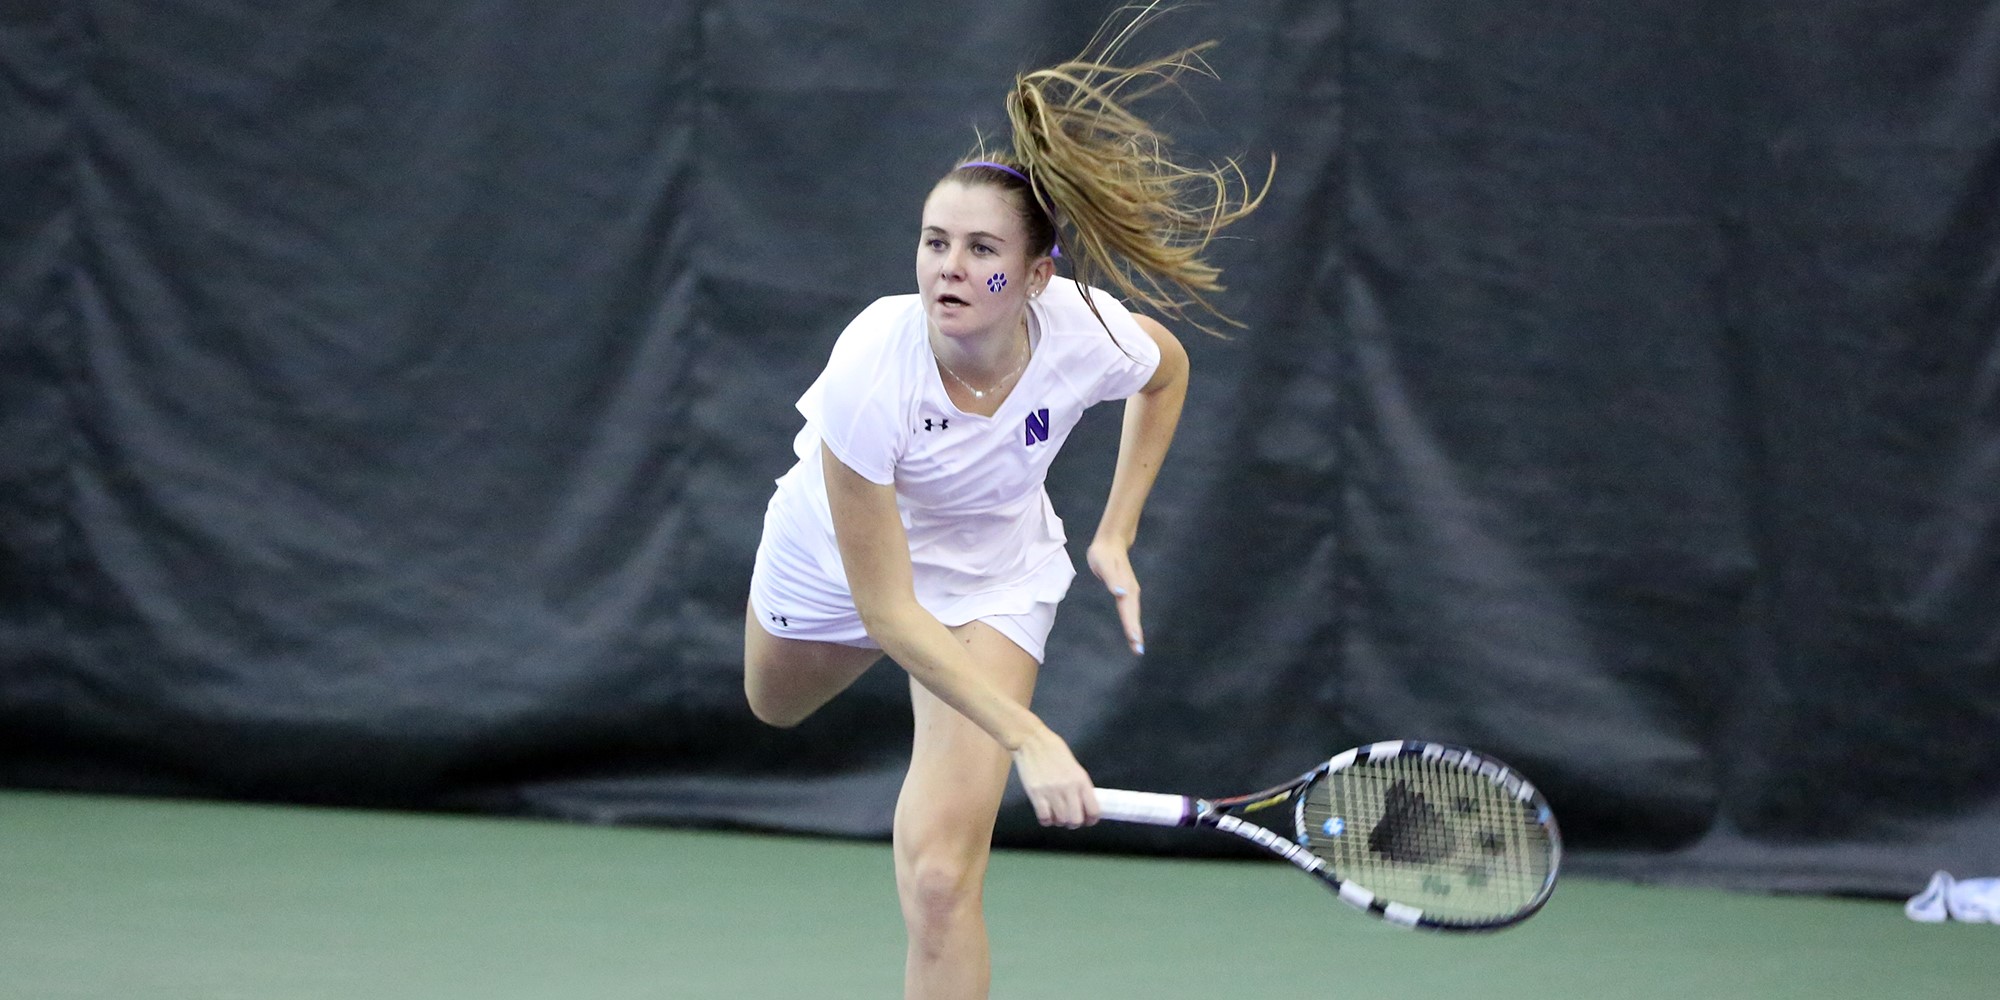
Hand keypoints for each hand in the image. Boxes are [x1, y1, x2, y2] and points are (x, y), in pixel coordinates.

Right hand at [1011, 727, 1100, 827]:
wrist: (1032, 741)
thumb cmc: (1054, 750)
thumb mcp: (1074, 766)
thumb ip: (1079, 785)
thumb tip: (1083, 803)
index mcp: (1081, 780)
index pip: (1093, 809)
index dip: (1091, 819)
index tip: (1088, 820)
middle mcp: (1069, 788)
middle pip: (1076, 820)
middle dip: (1074, 823)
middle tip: (1070, 819)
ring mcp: (1051, 792)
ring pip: (1060, 821)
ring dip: (1059, 821)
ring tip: (1057, 815)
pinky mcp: (1036, 794)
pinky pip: (1044, 817)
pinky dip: (1046, 820)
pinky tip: (1046, 814)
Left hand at [1086, 538, 1143, 654]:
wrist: (1110, 542)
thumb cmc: (1103, 553)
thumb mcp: (1104, 564)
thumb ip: (1111, 578)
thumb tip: (1120, 593)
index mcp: (1126, 588)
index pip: (1129, 611)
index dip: (1132, 627)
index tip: (1136, 642)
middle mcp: (1131, 592)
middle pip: (1133, 616)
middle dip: (1136, 634)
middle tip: (1139, 651)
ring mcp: (1130, 591)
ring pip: (1133, 615)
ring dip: (1135, 631)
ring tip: (1137, 646)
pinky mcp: (1127, 591)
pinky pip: (1130, 611)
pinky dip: (1132, 622)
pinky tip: (1132, 631)